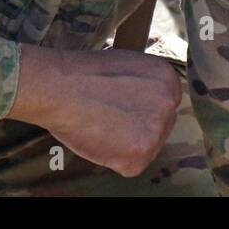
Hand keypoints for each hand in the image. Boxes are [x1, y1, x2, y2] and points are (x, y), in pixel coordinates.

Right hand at [7, 44, 181, 177]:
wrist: (59, 86)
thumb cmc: (84, 73)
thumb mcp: (128, 63)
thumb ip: (146, 82)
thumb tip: (145, 99)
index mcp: (168, 78)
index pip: (166, 104)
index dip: (143, 110)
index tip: (125, 110)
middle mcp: (169, 103)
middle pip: (160, 127)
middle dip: (138, 128)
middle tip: (110, 121)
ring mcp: (156, 129)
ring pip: (146, 147)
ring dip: (126, 144)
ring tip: (101, 126)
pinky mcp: (140, 154)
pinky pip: (130, 165)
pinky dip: (113, 159)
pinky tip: (99, 139)